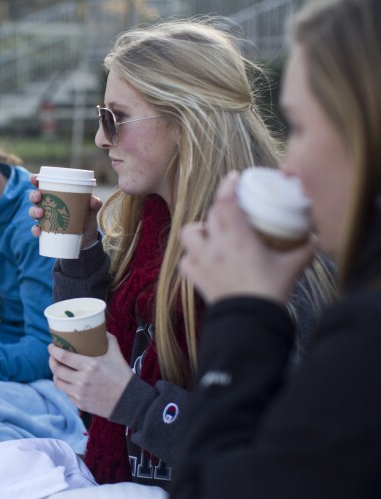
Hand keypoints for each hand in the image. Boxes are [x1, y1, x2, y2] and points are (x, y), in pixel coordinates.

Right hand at [29, 174, 102, 247]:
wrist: (87, 240)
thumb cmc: (86, 219)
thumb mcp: (91, 211)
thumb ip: (94, 204)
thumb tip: (93, 200)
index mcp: (56, 196)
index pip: (43, 185)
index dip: (36, 180)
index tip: (34, 178)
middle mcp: (48, 206)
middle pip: (35, 198)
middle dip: (33, 195)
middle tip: (38, 196)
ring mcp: (46, 219)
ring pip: (33, 212)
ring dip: (34, 211)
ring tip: (40, 213)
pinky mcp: (46, 232)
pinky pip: (36, 230)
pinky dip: (35, 230)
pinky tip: (38, 231)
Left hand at [48, 334, 131, 418]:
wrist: (130, 401)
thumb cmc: (123, 376)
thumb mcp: (116, 355)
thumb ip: (108, 340)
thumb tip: (100, 329)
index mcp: (90, 366)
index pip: (63, 357)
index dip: (53, 350)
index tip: (51, 346)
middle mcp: (82, 381)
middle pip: (57, 369)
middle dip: (51, 361)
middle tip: (53, 356)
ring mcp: (80, 394)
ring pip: (58, 382)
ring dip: (56, 374)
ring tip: (58, 368)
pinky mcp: (80, 404)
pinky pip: (66, 393)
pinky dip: (66, 386)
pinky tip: (68, 381)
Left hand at [179, 172, 314, 304]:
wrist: (250, 320)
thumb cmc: (270, 291)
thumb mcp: (292, 266)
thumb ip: (304, 249)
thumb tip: (315, 239)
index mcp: (238, 237)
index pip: (226, 202)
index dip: (228, 186)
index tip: (234, 178)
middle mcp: (215, 245)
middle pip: (211, 214)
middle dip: (221, 207)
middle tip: (233, 210)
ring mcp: (201, 261)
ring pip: (189, 233)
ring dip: (199, 230)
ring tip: (211, 234)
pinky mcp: (194, 277)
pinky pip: (185, 261)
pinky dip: (192, 257)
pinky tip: (203, 259)